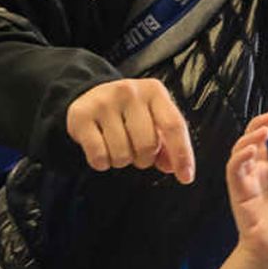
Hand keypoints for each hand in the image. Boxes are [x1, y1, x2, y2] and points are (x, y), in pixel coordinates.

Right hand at [64, 78, 194, 181]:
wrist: (91, 96)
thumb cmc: (128, 111)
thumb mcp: (152, 118)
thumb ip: (167, 143)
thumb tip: (173, 167)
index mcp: (154, 91)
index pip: (174, 126)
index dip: (182, 155)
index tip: (186, 177)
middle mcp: (130, 92)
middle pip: (147, 145)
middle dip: (144, 158)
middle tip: (136, 150)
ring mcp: (104, 102)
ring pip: (122, 154)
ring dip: (122, 160)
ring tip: (117, 145)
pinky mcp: (81, 115)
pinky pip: (99, 156)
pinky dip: (102, 162)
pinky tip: (101, 148)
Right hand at [226, 114, 267, 266]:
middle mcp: (265, 172)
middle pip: (257, 138)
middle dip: (261, 124)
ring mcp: (250, 179)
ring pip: (242, 149)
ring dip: (249, 136)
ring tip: (262, 130)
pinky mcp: (239, 190)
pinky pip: (234, 168)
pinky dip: (240, 156)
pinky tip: (252, 148)